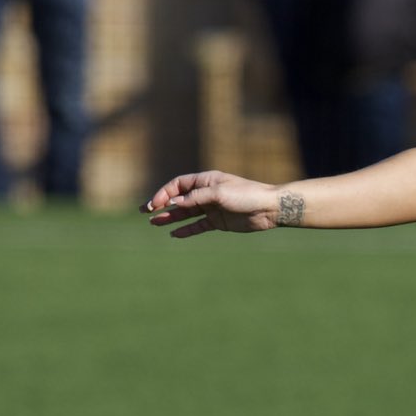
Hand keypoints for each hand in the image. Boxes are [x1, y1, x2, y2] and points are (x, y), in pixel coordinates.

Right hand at [144, 170, 287, 236]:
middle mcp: (207, 194)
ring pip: (186, 213)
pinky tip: (174, 234)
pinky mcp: (219, 222)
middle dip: (162, 204)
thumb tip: (173, 203)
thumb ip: (195, 198)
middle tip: (145, 212)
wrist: (270, 208)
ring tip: (154, 223)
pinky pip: (198, 226)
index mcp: (206, 181)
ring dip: (170, 217)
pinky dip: (186, 230)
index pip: (178, 185)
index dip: (164, 193)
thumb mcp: (218, 193)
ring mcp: (212, 208)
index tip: (154, 204)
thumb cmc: (246, 195)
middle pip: (179, 199)